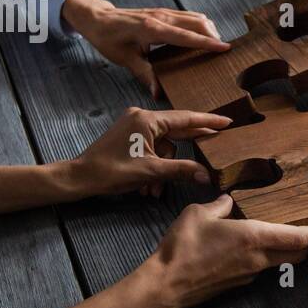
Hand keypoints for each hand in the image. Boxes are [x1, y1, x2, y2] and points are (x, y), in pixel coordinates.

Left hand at [60, 0, 225, 96]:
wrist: (97, 18)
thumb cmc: (108, 38)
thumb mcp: (125, 59)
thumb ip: (144, 74)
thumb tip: (159, 93)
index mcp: (151, 29)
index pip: (186, 36)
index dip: (206, 43)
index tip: (224, 49)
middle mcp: (161, 17)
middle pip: (198, 22)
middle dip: (214, 35)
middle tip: (224, 53)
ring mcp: (163, 12)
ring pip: (196, 16)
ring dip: (209, 29)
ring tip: (216, 46)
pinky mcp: (163, 12)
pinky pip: (188, 16)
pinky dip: (200, 25)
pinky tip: (203, 37)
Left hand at [63, 107, 228, 198]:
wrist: (81, 177)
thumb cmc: (112, 171)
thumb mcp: (151, 171)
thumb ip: (181, 170)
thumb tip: (206, 174)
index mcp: (147, 120)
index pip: (185, 118)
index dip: (208, 121)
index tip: (227, 121)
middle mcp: (141, 117)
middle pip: (175, 131)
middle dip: (187, 150)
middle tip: (213, 148)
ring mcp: (133, 126)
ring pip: (162, 147)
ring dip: (164, 169)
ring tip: (156, 190)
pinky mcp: (128, 137)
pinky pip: (151, 149)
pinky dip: (153, 167)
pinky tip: (148, 187)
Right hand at [138, 194, 307, 307]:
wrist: (166, 284)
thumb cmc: (182, 247)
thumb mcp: (199, 213)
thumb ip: (220, 205)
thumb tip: (229, 200)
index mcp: (253, 238)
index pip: (297, 237)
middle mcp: (257, 259)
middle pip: (297, 253)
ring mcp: (250, 274)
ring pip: (280, 260)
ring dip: (289, 249)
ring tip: (289, 234)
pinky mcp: (239, 283)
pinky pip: (261, 267)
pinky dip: (267, 256)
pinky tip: (254, 246)